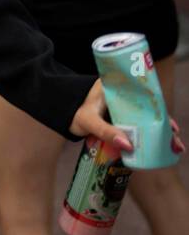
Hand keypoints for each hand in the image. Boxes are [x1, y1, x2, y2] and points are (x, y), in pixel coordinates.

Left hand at [69, 81, 185, 155]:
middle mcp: (121, 95)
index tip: (171, 125)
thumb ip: (105, 131)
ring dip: (159, 133)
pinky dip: (148, 135)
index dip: (161, 111)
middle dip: (165, 127)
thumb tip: (129, 146)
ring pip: (145, 118)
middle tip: (176, 143)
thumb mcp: (88, 121)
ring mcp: (121, 107)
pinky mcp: (119, 117)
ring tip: (173, 148)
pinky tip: (159, 147)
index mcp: (115, 86)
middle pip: (149, 109)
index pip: (144, 95)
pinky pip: (137, 125)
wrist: (58, 113)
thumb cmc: (71, 112)